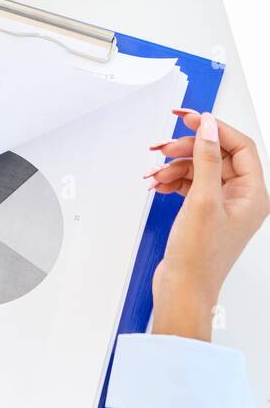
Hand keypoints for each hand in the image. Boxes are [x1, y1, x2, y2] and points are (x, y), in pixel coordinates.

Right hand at [147, 111, 268, 340]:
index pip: (240, 146)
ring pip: (200, 169)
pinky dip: (172, 180)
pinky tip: (157, 185)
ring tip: (153, 173)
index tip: (188, 117)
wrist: (183, 289)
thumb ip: (206, 159)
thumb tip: (208, 127)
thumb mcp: (202, 201)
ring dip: (174, 166)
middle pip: (217, 155)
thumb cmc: (199, 257)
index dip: (214, 128)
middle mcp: (243, 197)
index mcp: (254, 194)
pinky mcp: (205, 213)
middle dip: (186, 149)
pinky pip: (190, 184)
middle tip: (161, 146)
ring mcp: (224, 205)